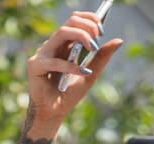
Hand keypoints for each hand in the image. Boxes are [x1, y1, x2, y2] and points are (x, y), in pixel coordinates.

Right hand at [26, 11, 121, 129]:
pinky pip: (54, 61)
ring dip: (81, 36)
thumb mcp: (90, 74)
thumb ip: (101, 57)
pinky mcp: (35, 66)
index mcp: (64, 44)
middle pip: (70, 22)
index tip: (102, 30)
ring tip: (93, 47)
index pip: (76, 21)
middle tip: (98, 36)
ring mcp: (43, 53)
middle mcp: (53, 45)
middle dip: (87, 25)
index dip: (90, 19)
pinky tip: (82, 71)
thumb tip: (119, 40)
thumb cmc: (68, 94)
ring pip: (62, 33)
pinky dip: (69, 66)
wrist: (54, 113)